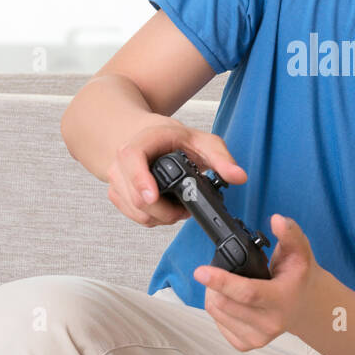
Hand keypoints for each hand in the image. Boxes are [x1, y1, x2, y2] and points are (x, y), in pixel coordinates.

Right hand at [106, 120, 245, 226]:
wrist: (144, 136)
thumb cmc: (169, 138)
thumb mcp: (200, 141)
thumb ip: (221, 157)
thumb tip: (238, 176)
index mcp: (142, 142)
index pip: (132, 159)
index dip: (140, 181)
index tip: (152, 197)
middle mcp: (123, 161)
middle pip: (137, 197)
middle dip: (166, 210)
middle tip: (185, 208)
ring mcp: (116, 178)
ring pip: (137, 211)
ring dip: (161, 217)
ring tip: (178, 206)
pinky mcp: (116, 193)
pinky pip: (134, 216)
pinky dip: (153, 218)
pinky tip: (165, 207)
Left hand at [195, 213, 317, 350]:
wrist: (305, 305)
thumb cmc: (299, 276)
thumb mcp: (300, 250)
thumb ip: (289, 232)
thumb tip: (276, 220)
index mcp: (283, 300)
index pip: (247, 293)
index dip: (221, 281)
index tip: (200, 271)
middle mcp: (271, 324)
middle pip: (225, 303)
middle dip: (213, 283)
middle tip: (216, 270)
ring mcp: (258, 338)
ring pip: (217, 313)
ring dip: (212, 295)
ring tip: (224, 283)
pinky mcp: (246, 345)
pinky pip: (218, 324)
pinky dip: (217, 309)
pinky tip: (229, 299)